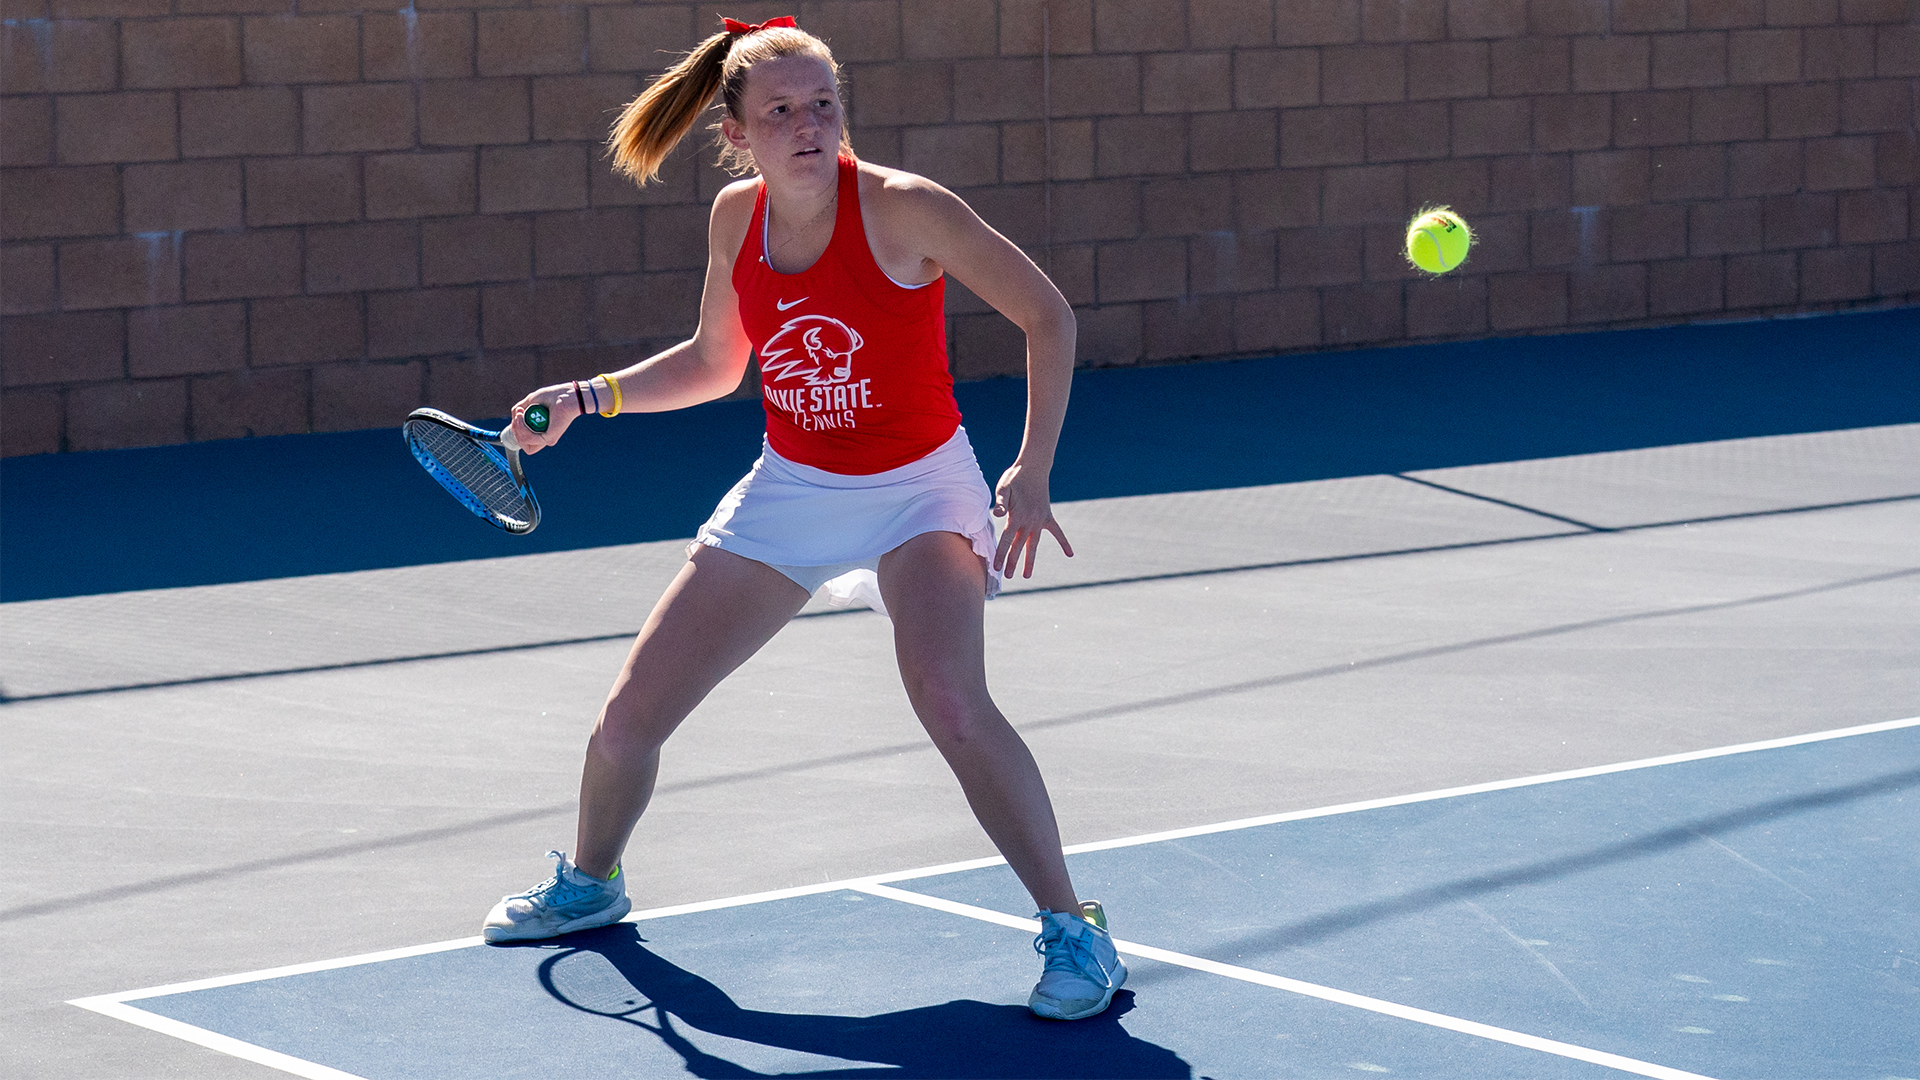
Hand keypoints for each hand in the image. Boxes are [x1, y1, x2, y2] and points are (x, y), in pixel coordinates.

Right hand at [508, 381, 592, 453]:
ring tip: (519, 414)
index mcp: (541, 431)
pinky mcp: (549, 438)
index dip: (516, 430)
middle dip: (515, 429)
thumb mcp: (531, 401)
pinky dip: (522, 428)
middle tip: (518, 414)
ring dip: (517, 428)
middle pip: (522, 443)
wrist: (566, 395)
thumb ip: (520, 410)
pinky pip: (529, 439)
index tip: (517, 416)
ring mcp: (547, 439)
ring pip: (523, 442)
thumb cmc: (552, 396)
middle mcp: (544, 437)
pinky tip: (521, 416)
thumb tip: (514, 418)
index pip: (523, 439)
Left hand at [992, 461, 1072, 578]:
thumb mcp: (1003, 488)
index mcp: (1017, 516)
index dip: (1001, 554)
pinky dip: (1063, 543)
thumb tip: (997, 515)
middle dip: (1012, 562)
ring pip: (1034, 544)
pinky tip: (1070, 555)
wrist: (1033, 468)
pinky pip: (1057, 532)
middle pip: (1019, 546)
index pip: (1007, 540)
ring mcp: (1040, 520)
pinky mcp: (1047, 516)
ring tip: (1027, 575)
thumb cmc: (1014, 478)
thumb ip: (1001, 503)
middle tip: (1007, 577)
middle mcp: (1029, 521)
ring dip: (1030, 560)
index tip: (996, 568)